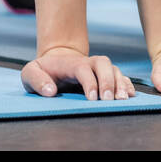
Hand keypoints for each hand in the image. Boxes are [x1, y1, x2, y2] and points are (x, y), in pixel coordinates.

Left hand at [21, 46, 135, 100]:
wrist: (55, 61)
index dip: (90, 82)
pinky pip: (119, 76)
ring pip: (114, 70)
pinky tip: (130, 94)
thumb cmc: (42, 71)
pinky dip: (126, 84)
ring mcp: (98, 68)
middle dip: (109, 81)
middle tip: (110, 100)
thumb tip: (51, 92)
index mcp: (71, 63)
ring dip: (120, 83)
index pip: (84, 69)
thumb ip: (37, 80)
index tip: (93, 98)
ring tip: (123, 99)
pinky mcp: (104, 75)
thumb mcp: (30, 73)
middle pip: (104, 64)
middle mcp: (88, 63)